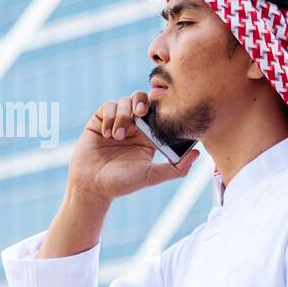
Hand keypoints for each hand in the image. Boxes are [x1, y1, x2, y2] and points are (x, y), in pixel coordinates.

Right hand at [65, 91, 200, 203]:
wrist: (91, 186)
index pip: (158, 113)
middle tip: (141, 113)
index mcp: (148, 137)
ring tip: (118, 136)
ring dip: (123, 115)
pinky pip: (107, 106)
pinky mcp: (99, 121)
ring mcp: (116, 122)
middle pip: (142, 100)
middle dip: (142, 102)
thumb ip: (176, 168)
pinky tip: (107, 134)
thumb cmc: (120, 184)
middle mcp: (133, 127)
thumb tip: (197, 153)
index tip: (161, 113)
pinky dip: (109, 116)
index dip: (160, 108)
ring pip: (124, 101)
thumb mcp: (150, 176)